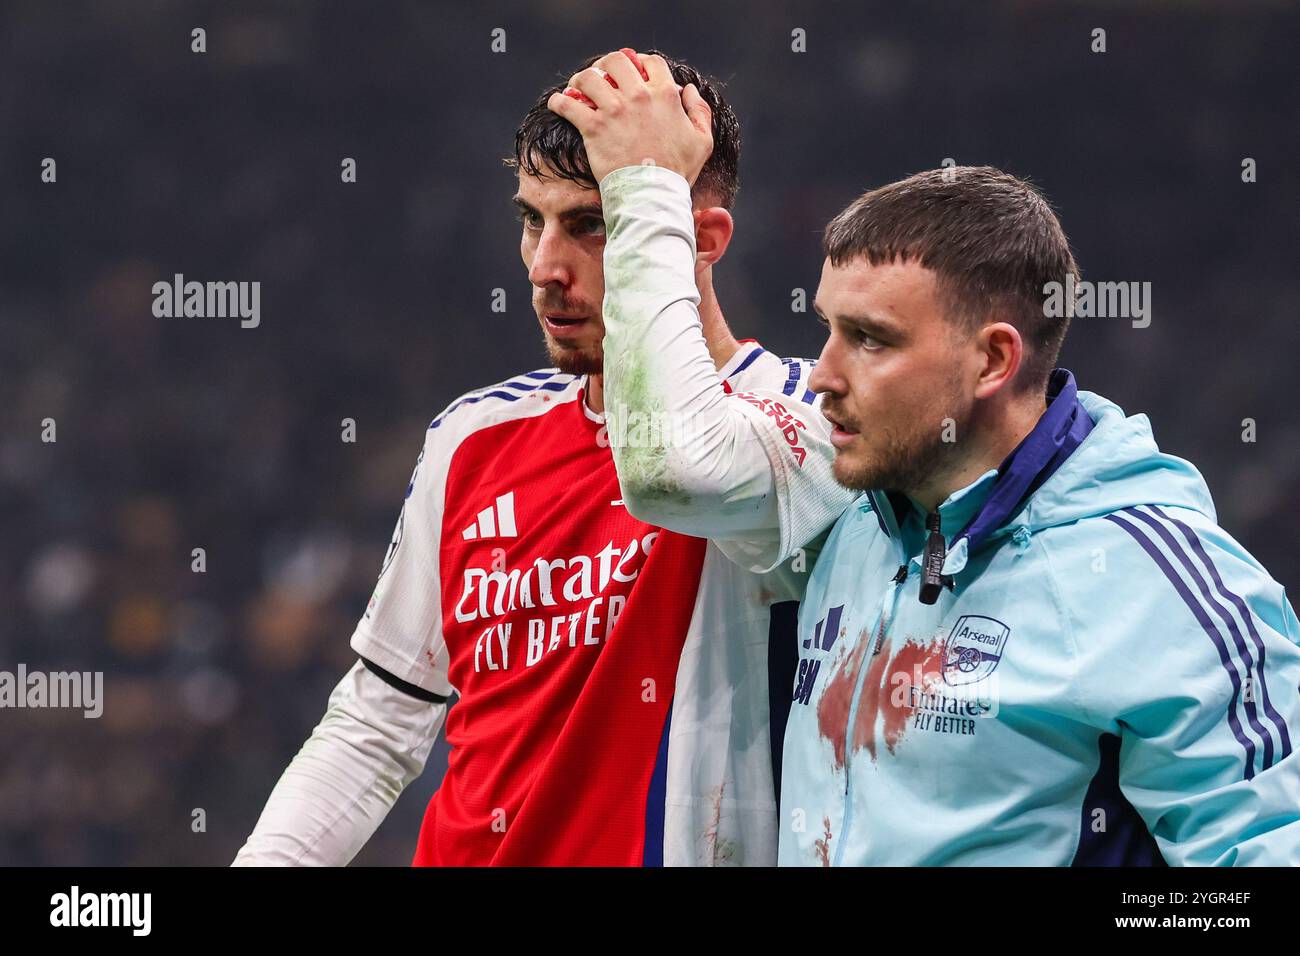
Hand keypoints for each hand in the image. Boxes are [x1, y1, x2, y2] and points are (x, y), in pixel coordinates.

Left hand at [546, 48, 712, 186]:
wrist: (653, 196)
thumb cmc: (677, 173)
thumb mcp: (702, 142)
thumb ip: (699, 111)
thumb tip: (688, 89)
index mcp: (665, 95)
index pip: (651, 62)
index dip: (640, 62)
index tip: (633, 70)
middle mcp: (639, 96)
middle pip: (616, 61)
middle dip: (606, 65)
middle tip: (600, 76)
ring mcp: (614, 110)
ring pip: (589, 77)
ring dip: (580, 79)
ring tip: (576, 88)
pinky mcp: (594, 127)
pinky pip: (568, 104)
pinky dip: (559, 102)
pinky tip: (557, 104)